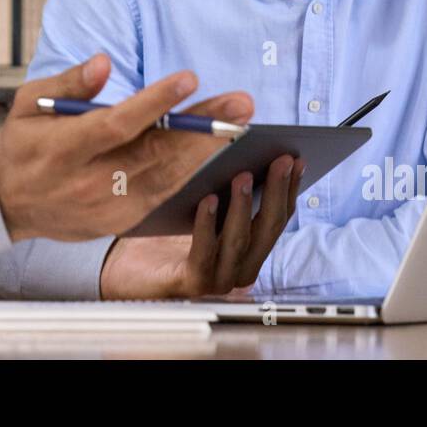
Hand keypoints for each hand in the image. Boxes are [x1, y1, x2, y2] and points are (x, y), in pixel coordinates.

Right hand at [0, 53, 251, 242]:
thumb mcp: (29, 103)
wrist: (8, 204)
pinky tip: (218, 151)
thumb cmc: (24, 144)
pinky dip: (193, 173)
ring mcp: (109, 206)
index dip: (156, 102)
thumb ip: (69, 83)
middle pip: (155, 152)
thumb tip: (104, 63)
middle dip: (202, 127)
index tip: (189, 79)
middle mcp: (90, 180)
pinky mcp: (121, 220)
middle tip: (240, 104)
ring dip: (207, 149)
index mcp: (65, 148)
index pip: (118, 124)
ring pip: (168, 175)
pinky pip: (165, 194)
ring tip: (239, 122)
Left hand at [99, 153, 304, 298]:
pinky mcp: (192, 281)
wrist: (129, 268)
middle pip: (267, 228)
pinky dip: (207, 225)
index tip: (297, 158)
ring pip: (239, 240)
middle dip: (275, 191)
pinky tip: (207, 200)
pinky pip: (204, 253)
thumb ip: (227, 183)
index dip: (289, 188)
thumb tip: (246, 144)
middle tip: (279, 160)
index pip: (278, 217)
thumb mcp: (204, 202)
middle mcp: (241, 266)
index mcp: (250, 248)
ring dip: (243, 205)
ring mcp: (219, 277)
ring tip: (242, 174)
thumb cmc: (167, 231)